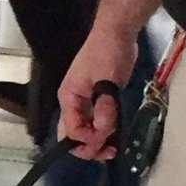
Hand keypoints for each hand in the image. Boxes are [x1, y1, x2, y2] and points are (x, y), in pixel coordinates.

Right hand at [57, 26, 136, 158]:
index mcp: (69, 97)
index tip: (105, 139)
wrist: (116, 34)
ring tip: (113, 146)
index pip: (71, 129)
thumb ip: (104, 106)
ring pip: (83, 131)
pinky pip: (94, 123)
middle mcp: (72, 103)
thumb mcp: (107, 80)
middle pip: (71, 134)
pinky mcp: (96, 100)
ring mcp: (83, 102)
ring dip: (96, 142)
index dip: (87, 139)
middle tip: (108, 151)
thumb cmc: (108, 53)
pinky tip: (114, 136)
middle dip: (87, 147)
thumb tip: (101, 130)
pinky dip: (102, 132)